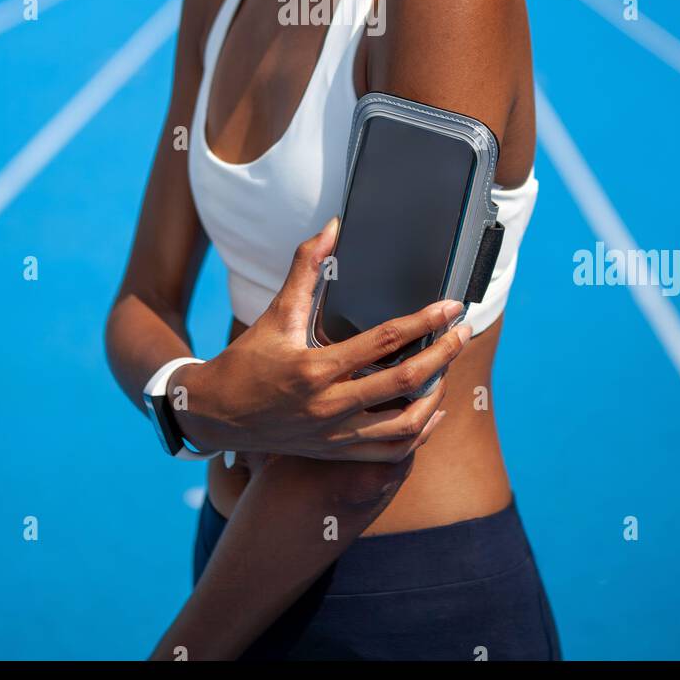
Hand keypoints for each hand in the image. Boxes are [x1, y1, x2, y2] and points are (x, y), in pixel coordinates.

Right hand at [172, 219, 470, 460]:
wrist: (215, 415)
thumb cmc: (247, 360)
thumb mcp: (277, 312)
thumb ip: (306, 267)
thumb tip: (332, 227)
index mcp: (315, 368)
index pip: (385, 341)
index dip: (425, 320)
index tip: (451, 306)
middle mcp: (328, 406)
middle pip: (405, 382)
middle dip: (443, 354)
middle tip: (463, 332)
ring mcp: (334, 435)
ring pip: (404, 425)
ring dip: (435, 397)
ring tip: (448, 370)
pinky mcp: (335, 453)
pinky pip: (390, 452)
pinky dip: (418, 433)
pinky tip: (431, 411)